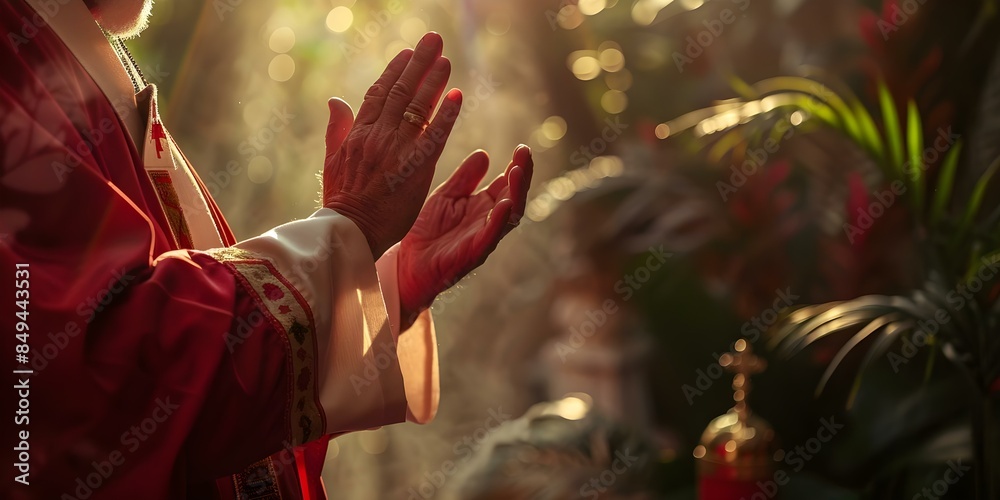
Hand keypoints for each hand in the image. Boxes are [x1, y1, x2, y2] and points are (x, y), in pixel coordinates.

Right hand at [323, 32, 460, 258]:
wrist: (349, 233)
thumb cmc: (341, 203)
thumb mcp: (332, 163)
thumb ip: (337, 129)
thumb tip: (335, 101)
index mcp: (356, 135)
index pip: (377, 94)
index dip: (393, 71)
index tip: (406, 53)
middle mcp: (376, 137)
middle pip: (399, 92)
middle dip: (418, 64)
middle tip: (433, 40)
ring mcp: (395, 151)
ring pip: (416, 108)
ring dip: (434, 81)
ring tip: (446, 60)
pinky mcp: (414, 169)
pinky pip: (433, 136)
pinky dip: (445, 114)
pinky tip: (457, 96)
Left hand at [397, 146, 533, 325]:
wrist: (408, 262)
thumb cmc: (428, 231)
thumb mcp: (446, 196)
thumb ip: (464, 178)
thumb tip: (484, 154)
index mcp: (484, 207)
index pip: (507, 184)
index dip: (516, 166)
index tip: (522, 147)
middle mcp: (489, 221)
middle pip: (514, 196)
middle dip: (522, 175)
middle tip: (525, 152)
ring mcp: (484, 237)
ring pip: (509, 215)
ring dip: (516, 193)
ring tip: (518, 171)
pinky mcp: (473, 253)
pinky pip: (491, 236)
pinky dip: (500, 220)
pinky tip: (504, 204)